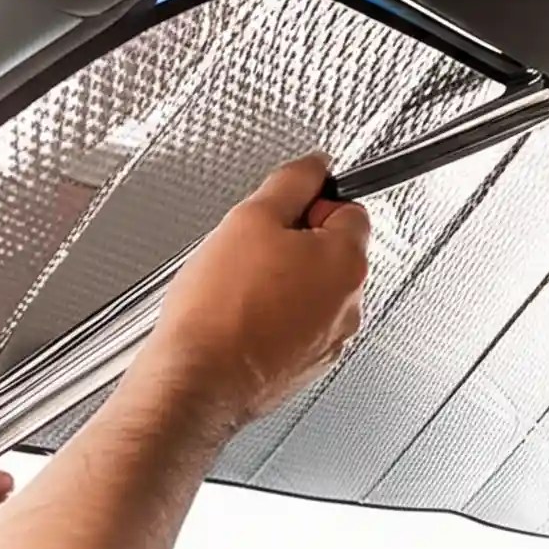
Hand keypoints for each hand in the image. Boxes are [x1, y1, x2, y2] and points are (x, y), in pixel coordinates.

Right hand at [141, 153, 369, 425]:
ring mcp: (329, 341)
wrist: (198, 381)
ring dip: (283, 283)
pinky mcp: (305, 367)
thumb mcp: (249, 219)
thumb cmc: (220, 310)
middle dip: (295, 244)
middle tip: (251, 250)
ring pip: (312, 292)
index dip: (311, 202)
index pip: (350, 208)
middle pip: (332, 252)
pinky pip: (296, 327)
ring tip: (240, 289)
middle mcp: (349, 305)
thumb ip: (290, 183)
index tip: (282, 208)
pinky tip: (240, 319)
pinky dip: (274, 319)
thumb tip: (311, 167)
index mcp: (345, 262)